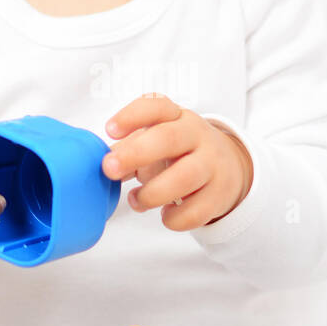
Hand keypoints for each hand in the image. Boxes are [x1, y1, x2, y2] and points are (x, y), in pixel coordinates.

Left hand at [101, 94, 252, 230]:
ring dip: (151, 193)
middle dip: (135, 154)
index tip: (109, 130)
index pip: (156, 107)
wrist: (229, 167)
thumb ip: (127, 150)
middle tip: (109, 168)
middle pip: (169, 139)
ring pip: (184, 177)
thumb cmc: (180, 153)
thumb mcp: (156, 141)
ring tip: (136, 200)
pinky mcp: (220, 195)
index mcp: (177, 117)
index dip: (131, 116)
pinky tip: (165, 214)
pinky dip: (173, 218)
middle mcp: (197, 136)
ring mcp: (212, 164)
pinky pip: (194, 212)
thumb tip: (97, 166)